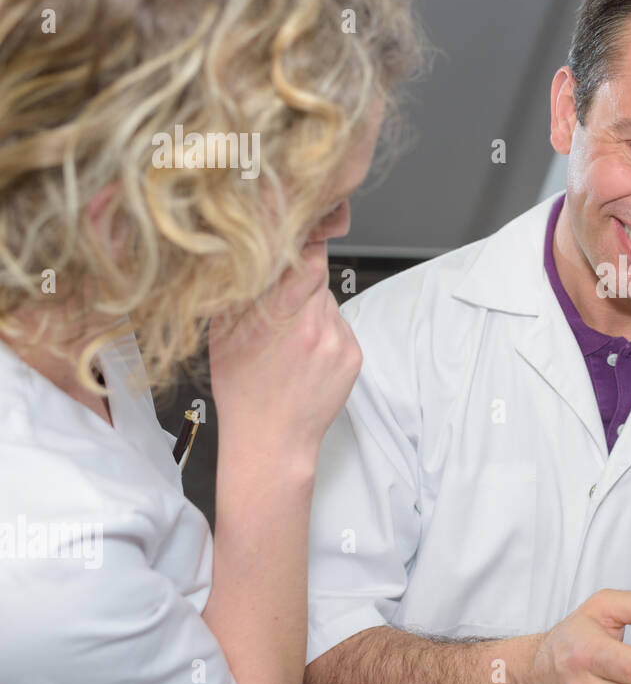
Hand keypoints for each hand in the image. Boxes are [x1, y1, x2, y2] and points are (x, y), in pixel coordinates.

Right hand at [209, 242, 361, 482]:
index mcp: (280, 316)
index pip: (307, 258)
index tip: (290, 245)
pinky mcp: (353, 354)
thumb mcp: (225, 335)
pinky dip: (325, 331)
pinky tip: (305, 354)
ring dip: (311, 307)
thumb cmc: (243, 390)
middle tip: (281, 303)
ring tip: (289, 338)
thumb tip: (250, 255)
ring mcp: (338, 340)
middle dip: (299, 281)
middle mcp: (314, 325)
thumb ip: (242, 292)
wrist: (272, 438)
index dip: (300, 247)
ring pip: (328, 301)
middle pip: (317, 276)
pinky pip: (340, 325)